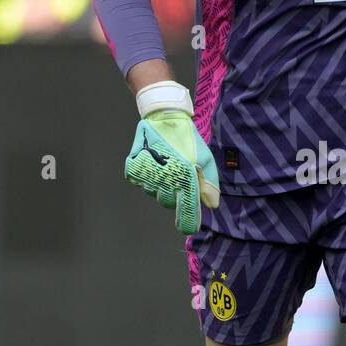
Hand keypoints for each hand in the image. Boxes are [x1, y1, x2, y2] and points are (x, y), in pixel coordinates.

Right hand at [124, 108, 219, 234]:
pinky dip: (149, 177)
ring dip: (161, 185)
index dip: (189, 222)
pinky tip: (156, 163)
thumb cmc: (188, 139)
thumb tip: (211, 205)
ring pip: (155, 193)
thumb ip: (209, 183)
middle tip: (179, 177)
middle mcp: (164, 179)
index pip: (187, 210)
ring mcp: (147, 175)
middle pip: (169, 203)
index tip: (190, 228)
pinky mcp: (134, 169)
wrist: (164, 117)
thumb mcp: (205, 158)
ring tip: (167, 165)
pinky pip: (143, 183)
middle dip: (176, 195)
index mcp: (184, 177)